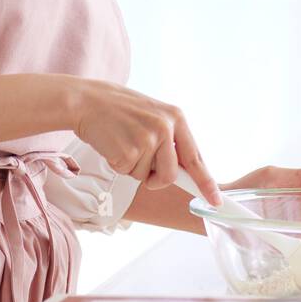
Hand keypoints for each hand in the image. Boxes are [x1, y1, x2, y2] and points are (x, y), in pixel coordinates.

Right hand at [71, 78, 222, 204]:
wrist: (85, 100)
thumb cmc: (117, 110)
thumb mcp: (151, 116)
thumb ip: (168, 139)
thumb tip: (183, 171)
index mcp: (176, 117)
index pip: (195, 157)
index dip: (206, 183)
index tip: (215, 201)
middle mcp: (165, 127)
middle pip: (170, 175)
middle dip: (156, 179)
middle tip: (138, 163)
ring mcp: (147, 139)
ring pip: (146, 176)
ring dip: (132, 168)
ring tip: (121, 142)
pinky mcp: (128, 150)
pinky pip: (127, 172)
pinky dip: (117, 164)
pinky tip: (111, 143)